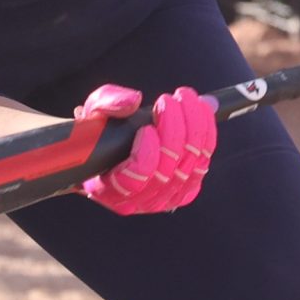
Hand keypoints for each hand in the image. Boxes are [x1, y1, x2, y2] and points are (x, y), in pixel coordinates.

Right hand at [77, 84, 217, 215]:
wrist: (115, 147)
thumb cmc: (100, 133)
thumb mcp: (93, 112)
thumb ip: (106, 103)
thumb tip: (133, 101)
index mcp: (108, 190)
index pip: (134, 182)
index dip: (146, 155)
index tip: (145, 127)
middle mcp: (139, 201)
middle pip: (169, 171)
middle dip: (174, 129)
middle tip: (168, 100)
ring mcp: (166, 198)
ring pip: (191, 166)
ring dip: (193, 126)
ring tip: (184, 98)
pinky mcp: (187, 188)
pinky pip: (204, 162)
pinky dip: (206, 133)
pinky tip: (200, 109)